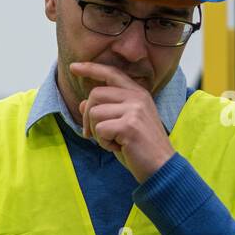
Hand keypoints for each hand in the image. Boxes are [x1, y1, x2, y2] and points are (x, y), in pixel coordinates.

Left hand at [70, 61, 175, 181]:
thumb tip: (82, 103)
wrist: (161, 166)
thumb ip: (105, 111)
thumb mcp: (121, 125)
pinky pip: (100, 130)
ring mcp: (134, 110)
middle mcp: (137, 97)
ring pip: (94, 113)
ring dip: (97, 133)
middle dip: (87, 117)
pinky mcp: (129, 125)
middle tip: (95, 135)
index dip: (90, 69)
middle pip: (95, 95)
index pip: (111, 73)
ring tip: (114, 141)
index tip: (73, 67)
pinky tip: (119, 147)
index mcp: (137, 93)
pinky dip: (104, 143)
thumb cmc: (140, 147)